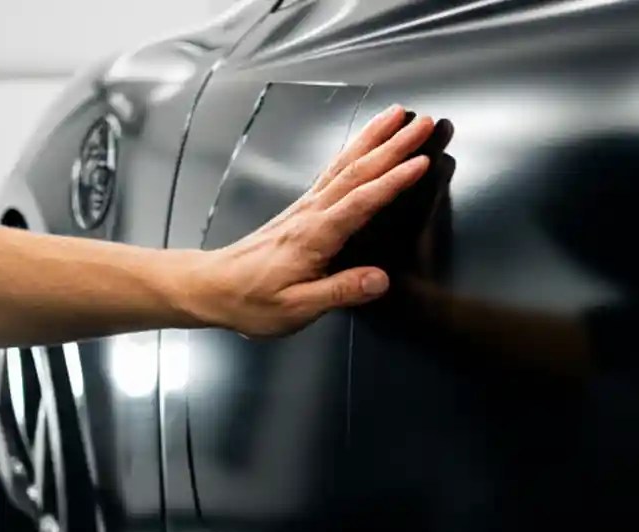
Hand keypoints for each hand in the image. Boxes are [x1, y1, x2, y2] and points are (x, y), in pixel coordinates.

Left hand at [190, 104, 435, 337]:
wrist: (214, 286)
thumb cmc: (252, 300)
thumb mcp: (297, 308)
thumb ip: (340, 292)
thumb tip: (380, 280)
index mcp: (315, 236)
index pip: (361, 202)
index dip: (393, 181)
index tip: (421, 162)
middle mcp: (311, 213)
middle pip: (358, 170)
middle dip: (394, 144)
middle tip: (424, 124)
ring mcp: (306, 206)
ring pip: (346, 162)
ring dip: (375, 136)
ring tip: (399, 115)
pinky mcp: (303, 207)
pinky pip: (334, 169)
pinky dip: (354, 149)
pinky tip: (365, 141)